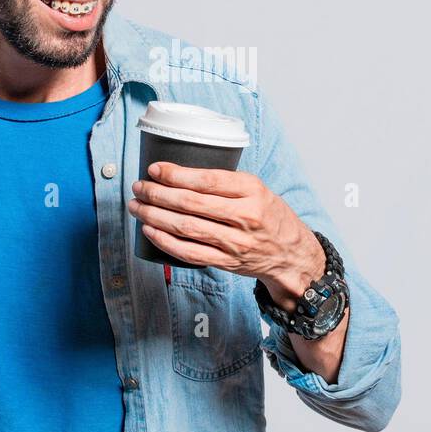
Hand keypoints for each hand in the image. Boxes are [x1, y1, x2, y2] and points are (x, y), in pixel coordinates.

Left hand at [128, 161, 324, 307]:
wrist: (292, 255)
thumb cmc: (270, 217)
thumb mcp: (258, 189)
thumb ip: (226, 182)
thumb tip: (180, 172)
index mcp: (253, 191)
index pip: (207, 180)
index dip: (176, 174)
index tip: (154, 169)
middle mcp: (245, 216)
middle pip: (191, 204)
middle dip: (158, 194)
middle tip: (139, 187)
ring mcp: (236, 242)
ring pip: (186, 228)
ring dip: (155, 216)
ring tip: (137, 207)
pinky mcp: (227, 262)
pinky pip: (190, 253)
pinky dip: (166, 241)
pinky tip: (150, 231)